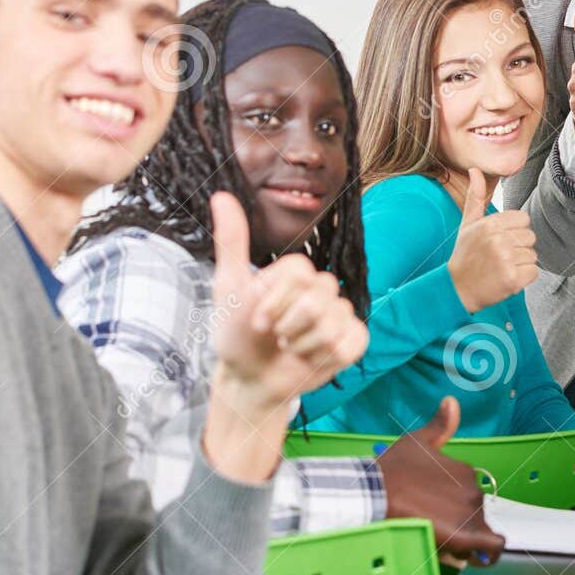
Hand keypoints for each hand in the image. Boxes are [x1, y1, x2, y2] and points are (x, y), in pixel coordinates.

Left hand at [207, 193, 368, 479]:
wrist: (249, 379)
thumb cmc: (237, 333)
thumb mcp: (228, 287)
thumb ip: (232, 241)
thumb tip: (221, 194)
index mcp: (297, 272)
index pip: (300, 272)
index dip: (275, 300)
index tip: (257, 317)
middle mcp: (323, 289)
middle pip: (317, 298)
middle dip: (286, 324)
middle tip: (273, 335)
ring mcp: (341, 314)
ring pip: (332, 323)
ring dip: (301, 345)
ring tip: (289, 349)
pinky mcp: (354, 341)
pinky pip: (350, 342)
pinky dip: (324, 357)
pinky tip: (310, 359)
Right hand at [380, 397, 505, 562]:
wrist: (376, 492)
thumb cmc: (392, 468)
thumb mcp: (417, 441)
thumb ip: (440, 425)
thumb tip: (452, 401)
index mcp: (466, 471)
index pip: (467, 497)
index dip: (452, 506)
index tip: (432, 509)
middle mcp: (473, 490)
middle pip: (472, 516)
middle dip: (458, 524)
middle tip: (430, 525)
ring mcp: (470, 512)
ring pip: (477, 532)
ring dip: (464, 540)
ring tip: (438, 539)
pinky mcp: (465, 534)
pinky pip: (491, 547)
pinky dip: (489, 553)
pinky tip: (478, 556)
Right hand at [447, 169, 538, 312]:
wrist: (457, 288)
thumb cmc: (465, 254)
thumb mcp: (467, 224)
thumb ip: (475, 197)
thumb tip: (475, 170)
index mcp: (490, 223)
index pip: (524, 219)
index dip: (514, 231)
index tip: (499, 241)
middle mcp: (499, 239)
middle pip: (530, 237)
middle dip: (518, 248)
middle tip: (499, 257)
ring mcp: (506, 259)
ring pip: (532, 255)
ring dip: (521, 263)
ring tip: (501, 267)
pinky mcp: (513, 278)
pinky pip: (533, 272)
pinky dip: (524, 277)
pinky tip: (507, 278)